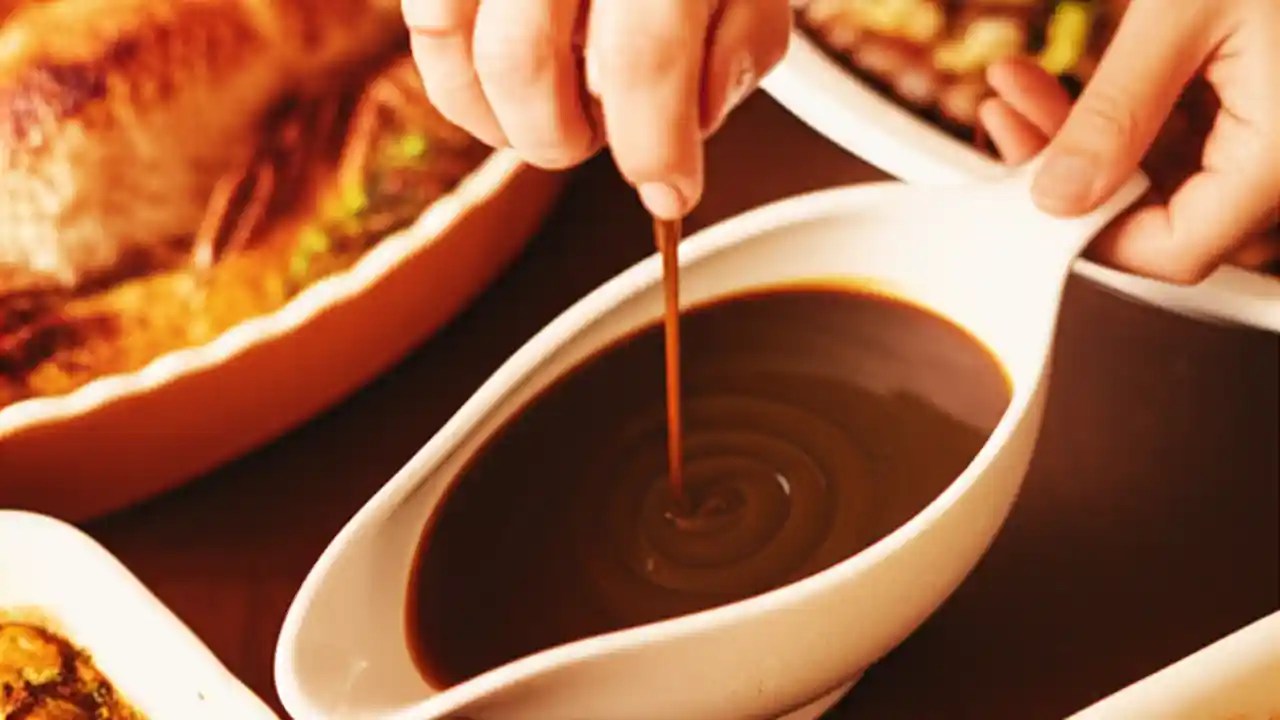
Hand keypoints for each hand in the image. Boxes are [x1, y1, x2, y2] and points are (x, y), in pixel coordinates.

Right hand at [400, 0, 790, 218]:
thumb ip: (742, 39)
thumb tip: (692, 123)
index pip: (642, 54)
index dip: (654, 148)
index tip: (670, 190)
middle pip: (522, 56)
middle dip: (559, 135)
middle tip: (595, 141)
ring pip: (453, 39)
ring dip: (500, 115)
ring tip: (551, 115)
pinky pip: (422, 14)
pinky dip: (455, 69)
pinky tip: (501, 79)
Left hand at [979, 0, 1279, 282]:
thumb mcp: (1184, 11)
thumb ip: (1116, 111)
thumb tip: (1057, 197)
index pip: (1177, 250)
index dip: (1091, 237)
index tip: (1026, 196)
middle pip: (1162, 212)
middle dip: (1071, 169)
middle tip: (1009, 118)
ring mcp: (1277, 134)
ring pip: (1163, 174)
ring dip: (1083, 135)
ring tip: (1019, 84)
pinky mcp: (1263, 106)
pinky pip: (1184, 136)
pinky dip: (1121, 112)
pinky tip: (1063, 76)